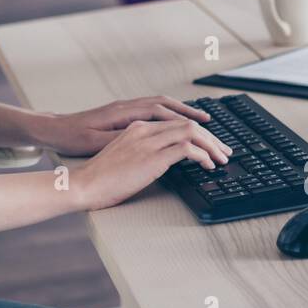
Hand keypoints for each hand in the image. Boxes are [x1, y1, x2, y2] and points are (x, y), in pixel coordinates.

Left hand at [36, 95, 216, 155]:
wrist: (55, 129)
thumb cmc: (72, 136)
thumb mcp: (95, 141)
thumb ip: (120, 139)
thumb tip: (145, 139)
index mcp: (124, 111)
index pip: (163, 113)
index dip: (185, 121)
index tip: (205, 130)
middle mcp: (129, 106)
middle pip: (168, 106)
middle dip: (192, 116)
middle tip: (212, 128)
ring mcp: (127, 108)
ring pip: (163, 106)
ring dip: (183, 114)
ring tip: (202, 124)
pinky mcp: (124, 115)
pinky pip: (154, 111)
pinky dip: (170, 115)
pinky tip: (177, 125)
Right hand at [73, 117, 231, 211]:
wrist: (84, 184)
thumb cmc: (100, 178)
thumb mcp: (123, 157)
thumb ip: (142, 152)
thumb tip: (163, 161)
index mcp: (137, 127)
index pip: (175, 122)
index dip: (197, 132)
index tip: (210, 144)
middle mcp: (144, 129)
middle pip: (187, 124)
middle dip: (210, 137)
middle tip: (224, 151)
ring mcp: (148, 141)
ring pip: (191, 132)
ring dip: (211, 145)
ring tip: (221, 158)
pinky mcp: (152, 156)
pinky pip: (187, 149)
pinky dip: (203, 155)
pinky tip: (208, 165)